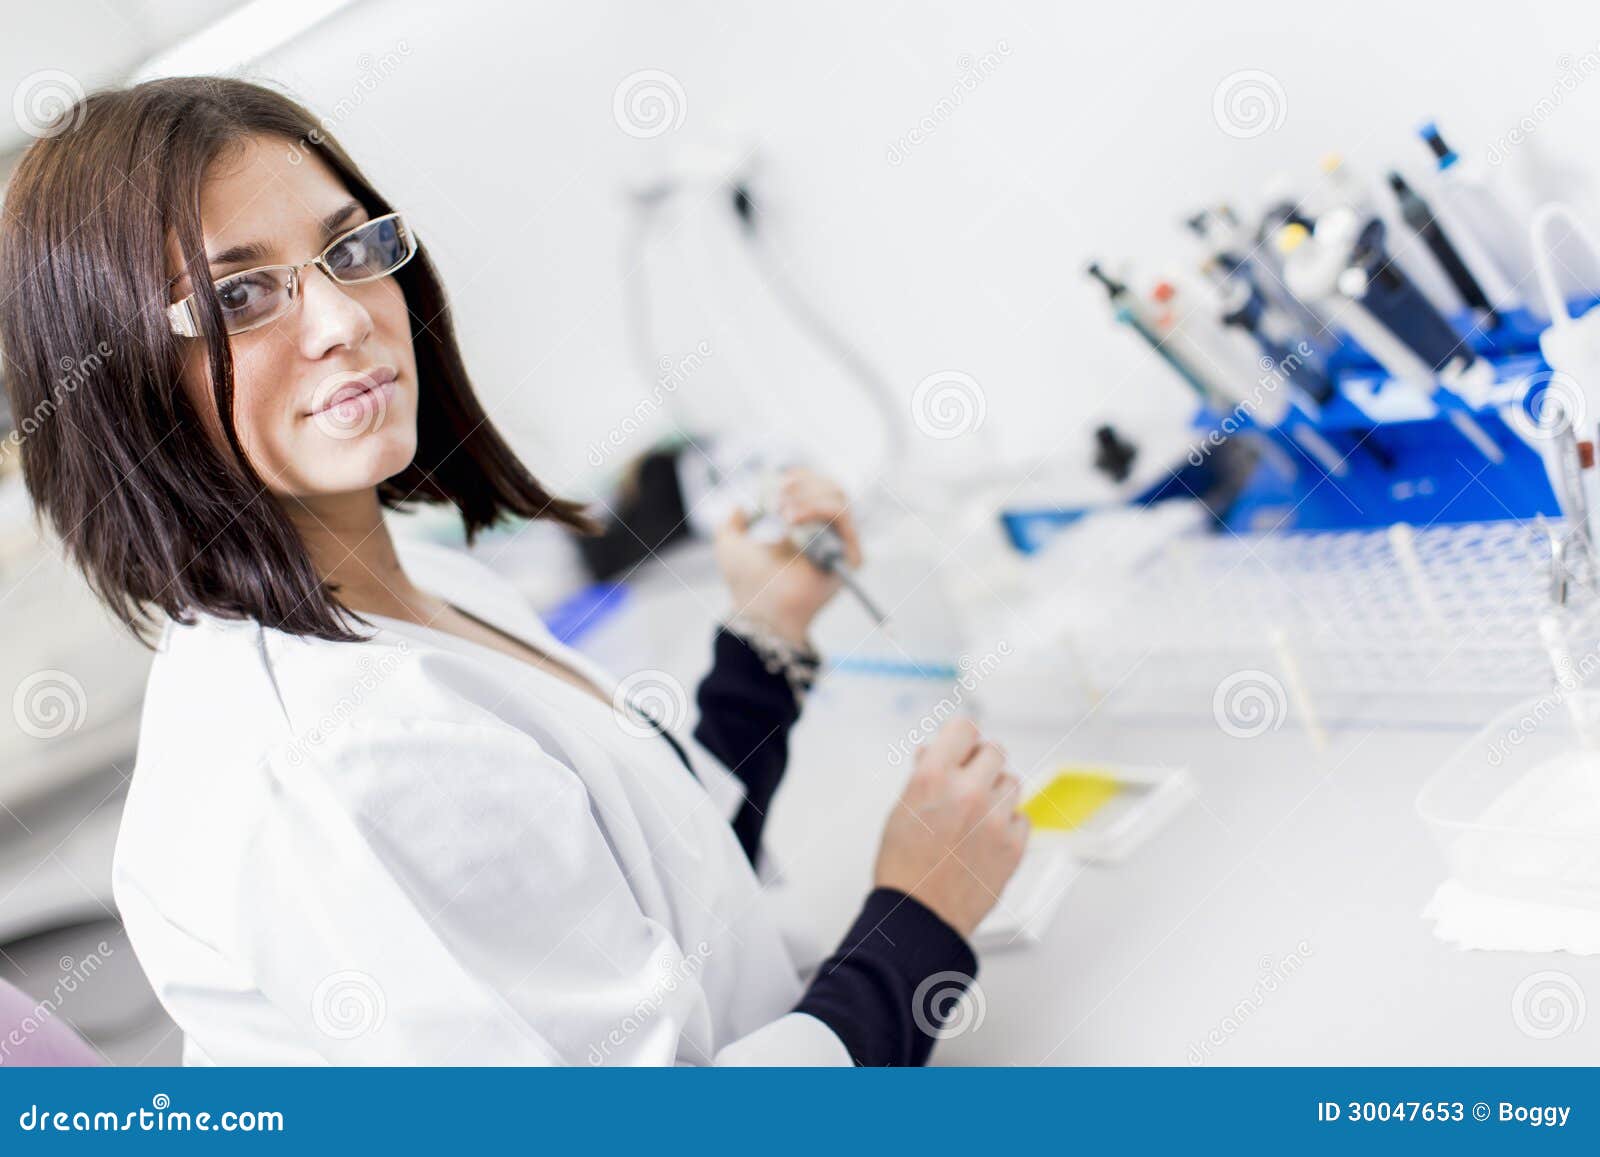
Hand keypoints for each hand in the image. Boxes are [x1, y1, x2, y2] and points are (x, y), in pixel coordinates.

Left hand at [713, 468, 861, 645]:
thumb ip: (731, 524)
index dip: (798, 477)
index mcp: (805, 530)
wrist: (758, 610)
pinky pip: (842, 516)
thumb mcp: (730, 544)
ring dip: (807, 496)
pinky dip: (816, 508)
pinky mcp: (849, 556)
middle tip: (777, 496)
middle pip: (830, 487)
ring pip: (838, 497)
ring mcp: (839, 545)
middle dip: (803, 482)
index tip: (774, 481)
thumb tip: (739, 506)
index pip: (815, 488)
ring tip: (781, 512)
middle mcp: (826, 536)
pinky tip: (791, 520)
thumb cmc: (745, 583)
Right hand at [873, 718, 1028, 938]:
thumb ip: (924, 775)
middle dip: (981, 763)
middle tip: (970, 781)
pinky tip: (988, 836)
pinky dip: (1009, 823)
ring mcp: (994, 819)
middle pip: (994, 751)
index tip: (962, 746)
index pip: (964, 728)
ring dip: (997, 792)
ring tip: (977, 815)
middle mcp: (967, 792)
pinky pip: (1022, 817)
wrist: (920, 916)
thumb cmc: (904, 868)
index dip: (961, 737)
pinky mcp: (1014, 845)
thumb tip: (934, 753)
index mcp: (933, 778)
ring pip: (1011, 782)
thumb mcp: (902, 809)